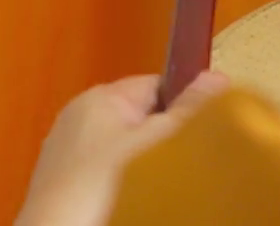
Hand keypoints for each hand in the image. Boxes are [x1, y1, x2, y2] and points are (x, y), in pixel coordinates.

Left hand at [15, 71, 231, 225]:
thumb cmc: (103, 185)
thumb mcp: (156, 143)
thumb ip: (188, 110)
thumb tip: (216, 77)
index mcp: (101, 97)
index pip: (157, 84)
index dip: (185, 105)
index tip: (202, 131)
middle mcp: (79, 117)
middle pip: (141, 119)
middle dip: (163, 140)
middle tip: (181, 165)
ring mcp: (68, 152)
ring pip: (125, 150)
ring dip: (143, 167)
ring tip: (155, 188)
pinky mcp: (63, 184)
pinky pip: (106, 174)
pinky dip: (121, 186)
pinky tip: (130, 202)